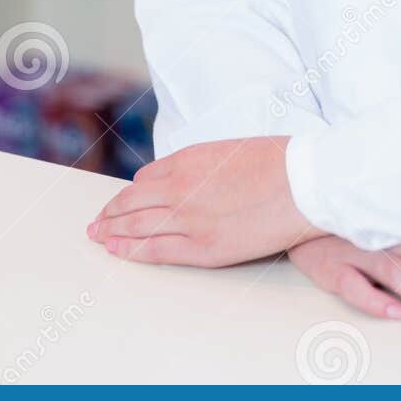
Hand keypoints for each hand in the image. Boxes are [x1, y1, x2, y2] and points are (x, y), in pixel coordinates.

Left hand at [87, 137, 321, 266]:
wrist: (304, 182)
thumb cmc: (276, 163)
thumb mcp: (227, 150)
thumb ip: (196, 165)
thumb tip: (169, 178)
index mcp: (189, 160)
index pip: (145, 179)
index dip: (131, 193)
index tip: (122, 201)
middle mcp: (181, 188)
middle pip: (132, 203)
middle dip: (110, 214)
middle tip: (95, 223)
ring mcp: (190, 220)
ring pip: (137, 226)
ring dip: (113, 232)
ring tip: (98, 237)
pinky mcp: (204, 247)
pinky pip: (157, 250)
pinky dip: (132, 250)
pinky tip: (117, 250)